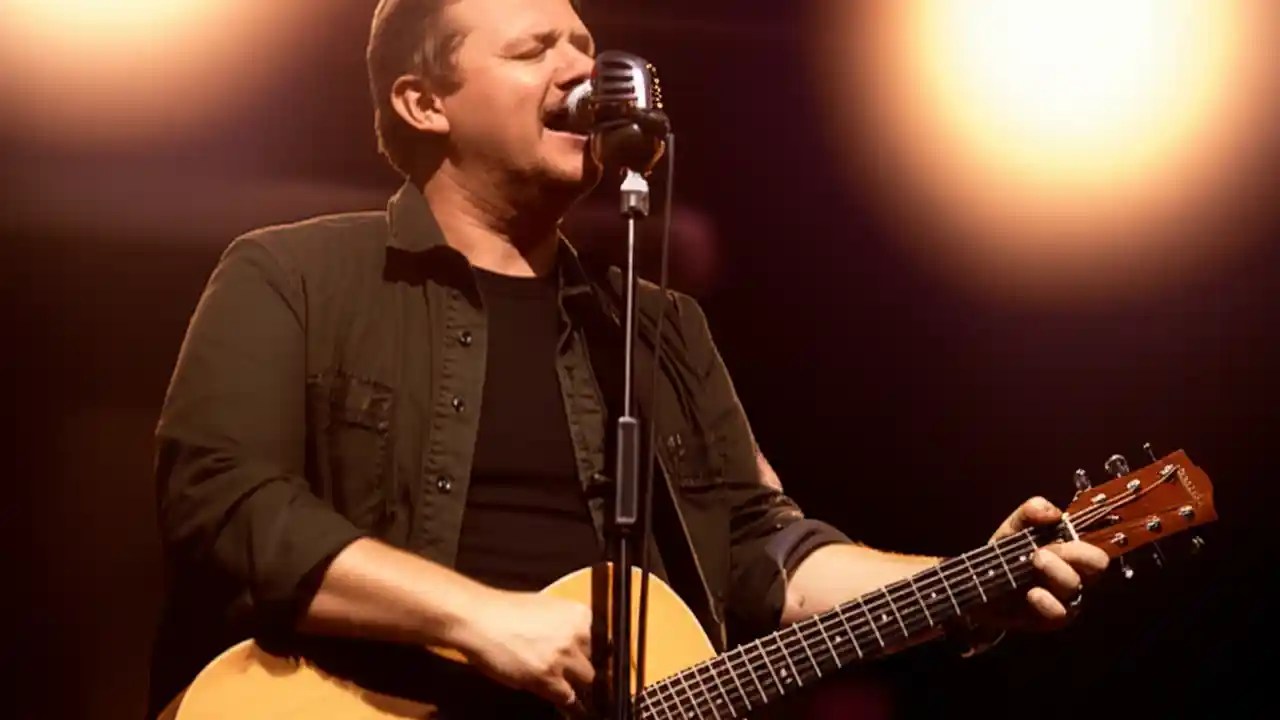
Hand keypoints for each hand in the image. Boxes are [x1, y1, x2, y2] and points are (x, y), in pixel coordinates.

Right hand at [452, 588, 595, 711]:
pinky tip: (564, 703)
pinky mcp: (548, 678)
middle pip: (596, 661)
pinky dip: (566, 701)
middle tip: (572, 674)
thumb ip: (566, 626)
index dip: (596, 654)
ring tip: (568, 688)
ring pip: (586, 681)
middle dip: (583, 669)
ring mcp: (564, 657)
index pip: (604, 640)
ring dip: (575, 685)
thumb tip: (578, 646)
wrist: (481, 619)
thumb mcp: (546, 609)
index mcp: (580, 614)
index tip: (595, 663)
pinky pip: (568, 697)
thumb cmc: (506, 611)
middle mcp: (577, 634)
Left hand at [977, 496, 1110, 633]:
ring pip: (1075, 586)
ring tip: (1035, 561)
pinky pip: (1059, 613)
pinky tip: (1033, 593)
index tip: (1059, 531)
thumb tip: (1053, 512)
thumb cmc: (1006, 554)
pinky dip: (1048, 602)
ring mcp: (1064, 598)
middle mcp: (1075, 574)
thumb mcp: (1014, 527)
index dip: (1083, 538)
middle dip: (1074, 553)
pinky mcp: (1048, 618)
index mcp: (1071, 551)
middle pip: (1096, 563)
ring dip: (1056, 571)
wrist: (980, 585)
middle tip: (1044, 550)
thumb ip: (1031, 512)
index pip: (1095, 543)